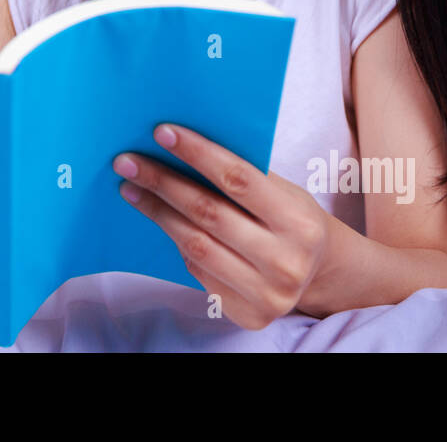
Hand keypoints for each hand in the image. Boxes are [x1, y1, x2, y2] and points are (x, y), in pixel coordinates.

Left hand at [113, 122, 332, 329]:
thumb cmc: (290, 218)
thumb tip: (181, 143)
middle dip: (163, 183)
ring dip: (157, 213)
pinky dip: (177, 243)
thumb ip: (244, 174)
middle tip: (128, 162)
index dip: (198, 153)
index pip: (239, 179)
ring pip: (196, 246)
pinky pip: (199, 272)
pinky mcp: (248, 315)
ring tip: (131, 189)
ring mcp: (267, 295)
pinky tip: (162, 221)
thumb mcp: (284, 192)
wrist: (318, 273)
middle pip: (209, 214)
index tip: (162, 132)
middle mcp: (286, 262)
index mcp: (299, 222)